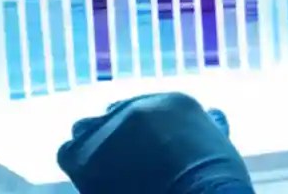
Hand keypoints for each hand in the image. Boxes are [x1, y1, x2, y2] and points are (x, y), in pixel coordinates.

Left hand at [57, 93, 252, 193]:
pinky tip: (91, 180)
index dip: (138, 131)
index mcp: (172, 103)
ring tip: (100, 169)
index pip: (144, 108)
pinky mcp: (85, 155)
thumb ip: (208, 127)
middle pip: (113, 114)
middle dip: (114, 136)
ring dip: (91, 144)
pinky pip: (68, 152)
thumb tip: (214, 114)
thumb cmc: (214, 183)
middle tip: (119, 163)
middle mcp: (138, 108)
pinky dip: (76, 163)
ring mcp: (109, 129)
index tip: (140, 149)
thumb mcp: (219, 146)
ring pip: (86, 128)